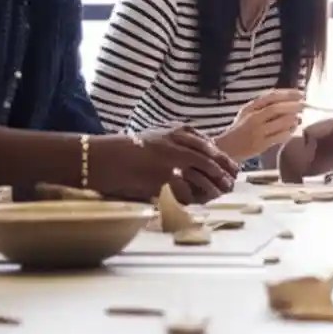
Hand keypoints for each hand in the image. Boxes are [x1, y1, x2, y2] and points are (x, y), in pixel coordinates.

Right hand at [90, 126, 238, 203]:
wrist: (99, 157)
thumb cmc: (122, 150)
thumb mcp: (151, 138)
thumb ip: (172, 142)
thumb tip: (193, 152)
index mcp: (171, 133)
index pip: (204, 143)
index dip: (220, 155)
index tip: (230, 163)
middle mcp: (173, 144)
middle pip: (207, 156)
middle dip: (223, 168)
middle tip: (233, 178)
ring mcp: (168, 161)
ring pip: (201, 171)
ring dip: (214, 182)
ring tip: (224, 189)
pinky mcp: (160, 178)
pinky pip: (184, 188)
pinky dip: (195, 195)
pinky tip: (202, 200)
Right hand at [215, 89, 304, 161]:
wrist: (226, 148)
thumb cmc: (240, 128)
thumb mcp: (248, 112)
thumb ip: (264, 105)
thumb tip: (288, 100)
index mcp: (250, 107)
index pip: (271, 96)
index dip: (288, 94)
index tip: (300, 94)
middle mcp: (253, 118)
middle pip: (276, 108)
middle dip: (293, 106)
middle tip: (304, 106)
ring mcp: (257, 132)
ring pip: (280, 122)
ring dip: (293, 119)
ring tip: (298, 118)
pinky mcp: (261, 145)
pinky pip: (280, 136)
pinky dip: (289, 132)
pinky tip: (292, 130)